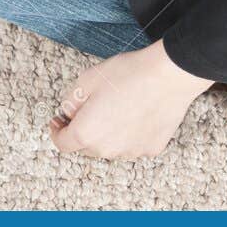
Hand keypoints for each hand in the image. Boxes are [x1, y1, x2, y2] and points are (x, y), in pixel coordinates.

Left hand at [48, 39, 213, 159]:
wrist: (168, 75)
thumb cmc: (128, 74)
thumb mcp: (88, 78)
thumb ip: (71, 101)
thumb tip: (68, 114)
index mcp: (86, 133)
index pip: (63, 144)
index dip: (57, 131)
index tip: (59, 121)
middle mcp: (107, 149)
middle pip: (86, 147)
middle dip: (83, 131)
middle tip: (90, 108)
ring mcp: (131, 152)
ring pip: (110, 147)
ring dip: (107, 135)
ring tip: (117, 108)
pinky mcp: (151, 149)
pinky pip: (132, 145)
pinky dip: (129, 135)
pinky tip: (136, 114)